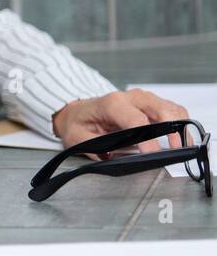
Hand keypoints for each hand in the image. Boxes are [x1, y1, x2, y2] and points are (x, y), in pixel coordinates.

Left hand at [52, 89, 191, 156]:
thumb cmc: (78, 122)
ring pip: (170, 108)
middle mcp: (130, 98)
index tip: (154, 154)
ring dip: (179, 127)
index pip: (137, 121)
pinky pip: (171, 111)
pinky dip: (179, 124)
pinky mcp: (150, 104)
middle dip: (172, 130)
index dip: (148, 139)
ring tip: (179, 147)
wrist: (76, 111)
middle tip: (174, 150)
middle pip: (160, 108)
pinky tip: (177, 138)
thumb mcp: (77, 137)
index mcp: (111, 104)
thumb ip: (94, 147)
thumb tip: (112, 157)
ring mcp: (142, 99)